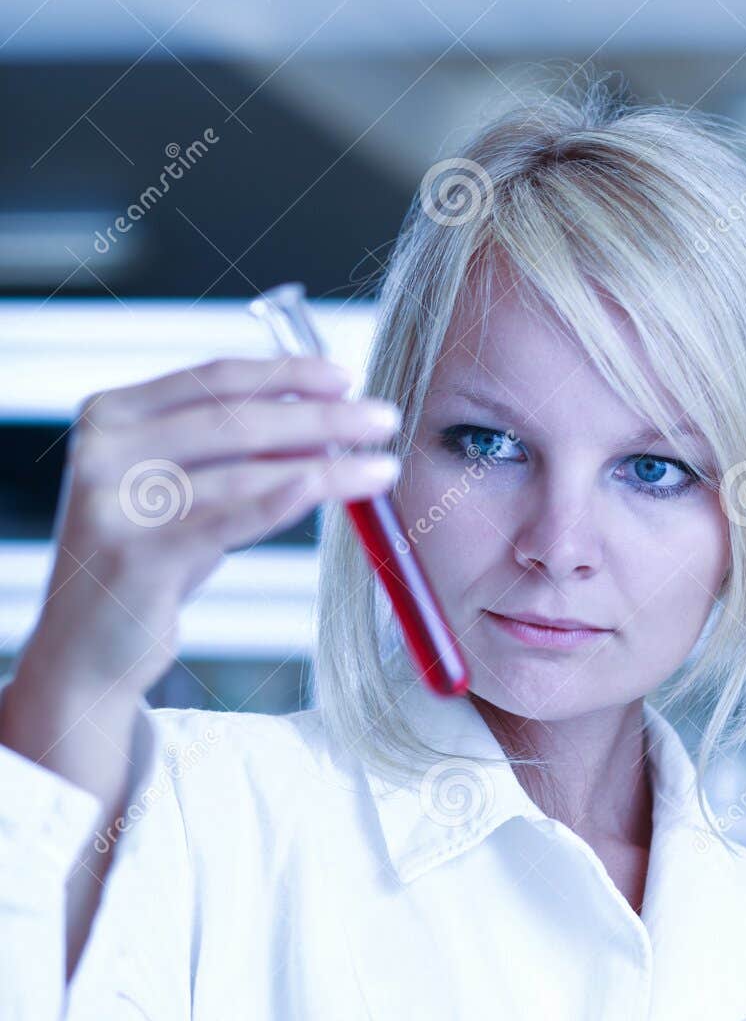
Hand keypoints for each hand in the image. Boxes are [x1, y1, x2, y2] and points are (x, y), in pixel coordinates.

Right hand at [38, 357, 402, 700]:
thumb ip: (234, 456)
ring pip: (244, 472)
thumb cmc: (145, 561)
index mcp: (112, 414)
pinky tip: (322, 488)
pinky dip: (279, 501)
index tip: (345, 377)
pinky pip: (225, 521)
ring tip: (381, 469)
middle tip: (383, 419)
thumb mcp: (182, 492)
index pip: (213, 379)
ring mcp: (117, 502)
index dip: (286, 373)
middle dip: (321, 417)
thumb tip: (323, 423)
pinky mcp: (137, 556)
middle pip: (236, 420)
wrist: (86, 647)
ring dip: (325, 467)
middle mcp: (107, 449)